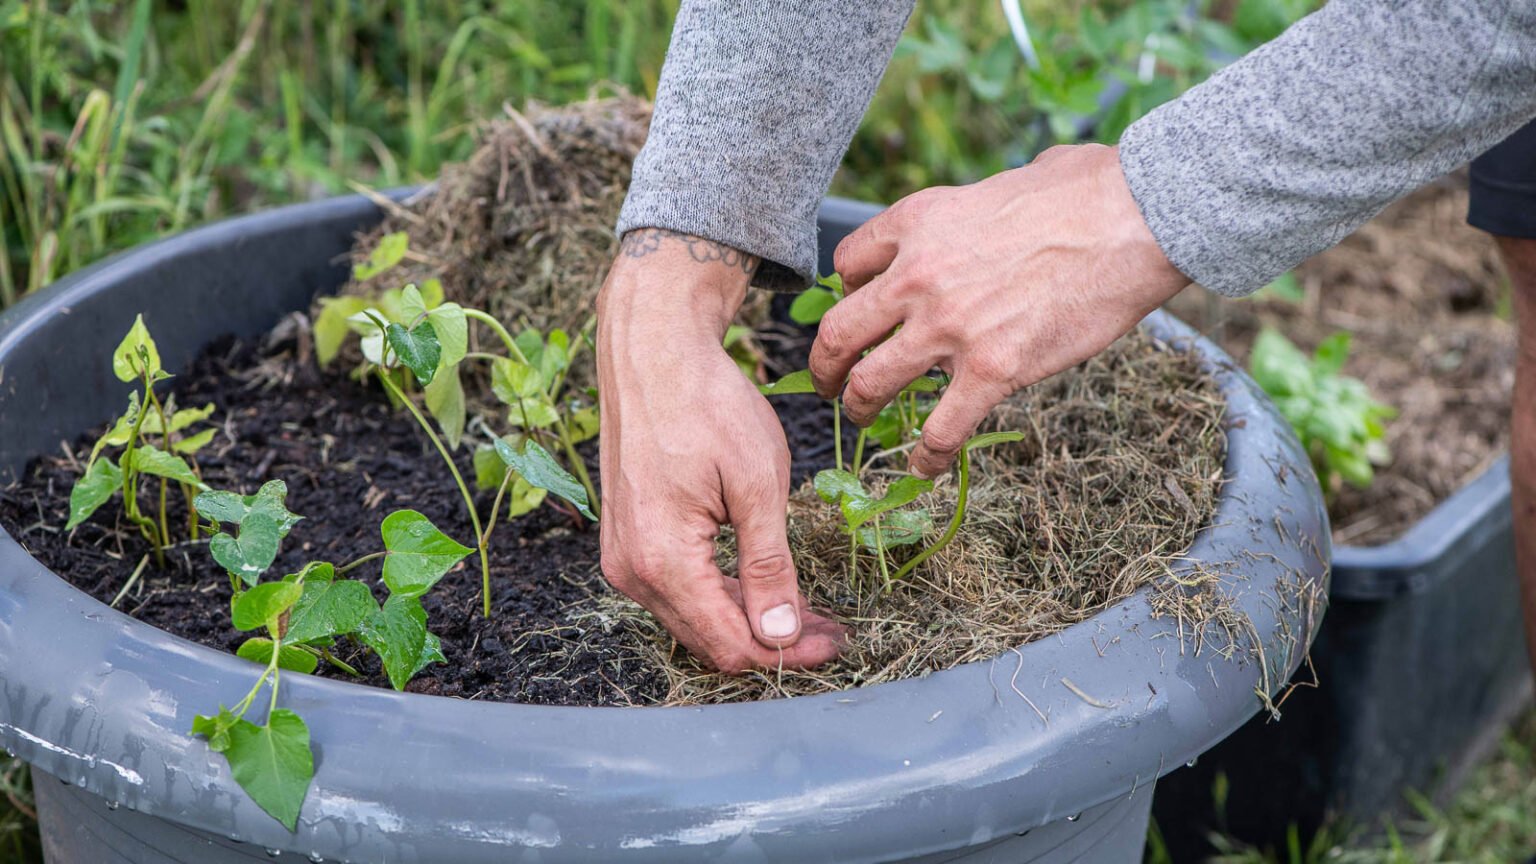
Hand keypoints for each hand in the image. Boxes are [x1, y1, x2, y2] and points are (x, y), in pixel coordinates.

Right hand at [596, 229, 843, 672]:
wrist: (653, 351)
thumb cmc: (705, 403)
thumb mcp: (756, 484)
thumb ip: (767, 566)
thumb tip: (781, 635)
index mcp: (661, 561)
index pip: (730, 644)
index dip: (787, 655)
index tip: (836, 642)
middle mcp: (631, 571)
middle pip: (709, 641)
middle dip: (773, 641)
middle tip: (832, 628)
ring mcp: (624, 557)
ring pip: (694, 619)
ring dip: (750, 621)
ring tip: (807, 609)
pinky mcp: (629, 541)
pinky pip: (678, 590)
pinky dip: (722, 595)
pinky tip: (762, 583)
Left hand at [810, 144, 1189, 477]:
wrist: (1134, 218)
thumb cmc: (1086, 189)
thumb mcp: (1005, 179)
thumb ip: (980, 203)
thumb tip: (1000, 200)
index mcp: (917, 222)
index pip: (847, 265)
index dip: (846, 292)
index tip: (857, 307)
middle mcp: (918, 277)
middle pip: (840, 332)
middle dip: (826, 365)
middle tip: (829, 382)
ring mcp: (950, 327)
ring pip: (872, 382)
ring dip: (860, 406)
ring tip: (863, 418)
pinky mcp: (992, 370)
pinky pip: (941, 427)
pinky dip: (926, 454)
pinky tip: (923, 465)